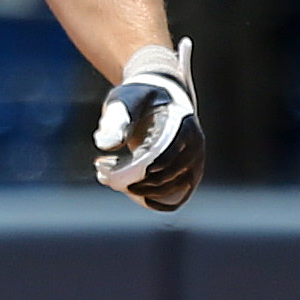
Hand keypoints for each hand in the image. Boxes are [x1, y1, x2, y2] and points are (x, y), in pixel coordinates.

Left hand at [93, 39, 204, 211]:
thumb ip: (115, 119)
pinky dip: (158, 201)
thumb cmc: (138, 98)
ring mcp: (194, 161)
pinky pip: (179, 195)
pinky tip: (136, 197)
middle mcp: (195, 146)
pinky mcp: (189, 173)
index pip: (169, 154)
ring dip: (144, 191)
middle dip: (137, 180)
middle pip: (170, 174)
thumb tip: (104, 145)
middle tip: (104, 175)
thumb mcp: (124, 101)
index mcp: (183, 126)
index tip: (121, 170)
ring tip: (113, 181)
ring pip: (174, 188)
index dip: (146, 167)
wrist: (158, 98)